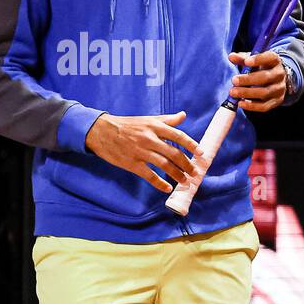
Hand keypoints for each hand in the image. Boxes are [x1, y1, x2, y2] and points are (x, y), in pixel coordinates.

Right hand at [84, 111, 201, 192]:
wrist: (102, 132)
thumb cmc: (127, 125)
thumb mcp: (147, 119)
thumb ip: (166, 120)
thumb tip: (183, 115)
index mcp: (154, 126)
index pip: (178, 136)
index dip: (191, 145)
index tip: (201, 153)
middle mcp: (149, 138)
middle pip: (173, 153)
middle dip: (187, 164)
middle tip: (195, 173)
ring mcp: (140, 152)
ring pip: (164, 165)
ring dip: (177, 175)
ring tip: (185, 182)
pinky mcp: (132, 164)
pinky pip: (149, 175)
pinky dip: (160, 183)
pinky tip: (168, 188)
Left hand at [227, 51, 287, 111]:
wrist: (275, 79)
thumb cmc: (261, 67)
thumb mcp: (253, 60)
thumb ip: (242, 59)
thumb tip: (231, 57)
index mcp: (275, 60)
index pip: (270, 57)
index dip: (258, 59)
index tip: (246, 62)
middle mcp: (280, 74)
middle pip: (265, 77)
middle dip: (248, 79)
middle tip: (233, 80)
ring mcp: (280, 89)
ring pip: (264, 92)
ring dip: (247, 93)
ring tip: (233, 92)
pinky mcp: (277, 101)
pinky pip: (265, 106)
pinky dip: (252, 106)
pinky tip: (240, 103)